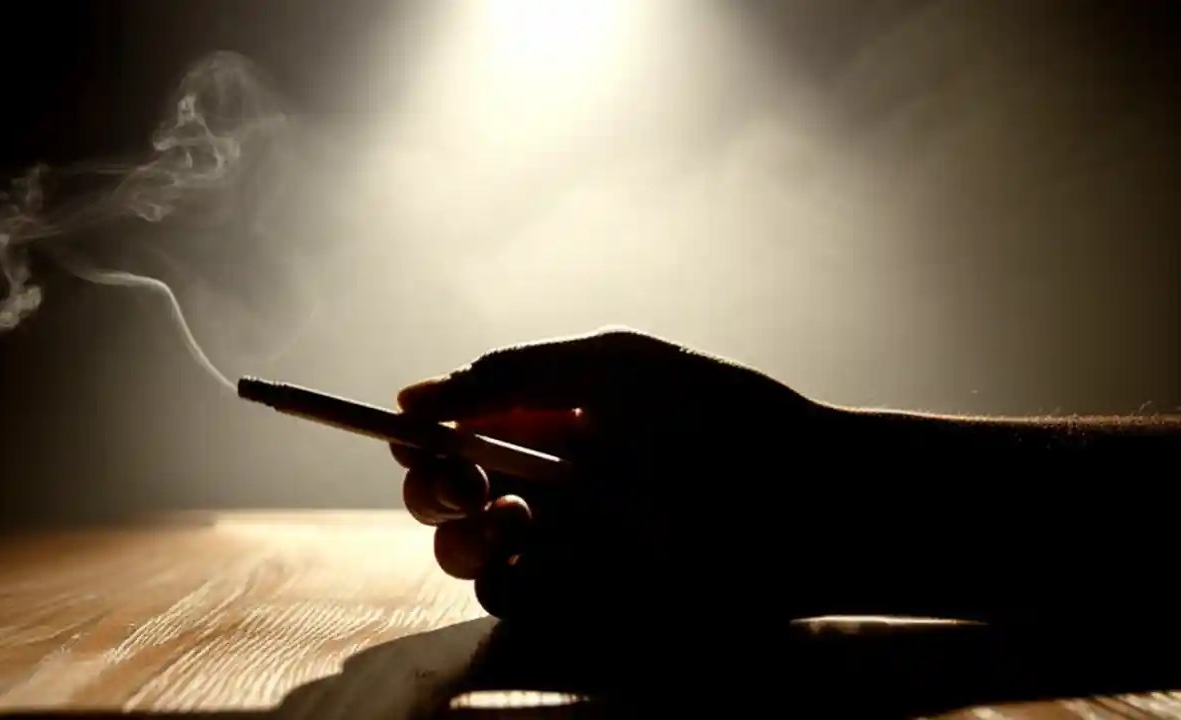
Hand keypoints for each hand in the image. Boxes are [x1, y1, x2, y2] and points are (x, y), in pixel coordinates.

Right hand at [392, 328, 826, 622]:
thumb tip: (415, 394)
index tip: (409, 432)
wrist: (806, 500)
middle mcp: (552, 480)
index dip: (424, 431)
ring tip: (510, 516)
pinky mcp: (590, 595)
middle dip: (431, 486)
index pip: (462, 427)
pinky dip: (509, 574)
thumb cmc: (720, 420)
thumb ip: (513, 375)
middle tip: (461, 482)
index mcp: (554, 419)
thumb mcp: (614, 370)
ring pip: (468, 549)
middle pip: (449, 492)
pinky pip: (514, 595)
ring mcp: (569, 541)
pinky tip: (543, 551)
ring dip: (464, 533)